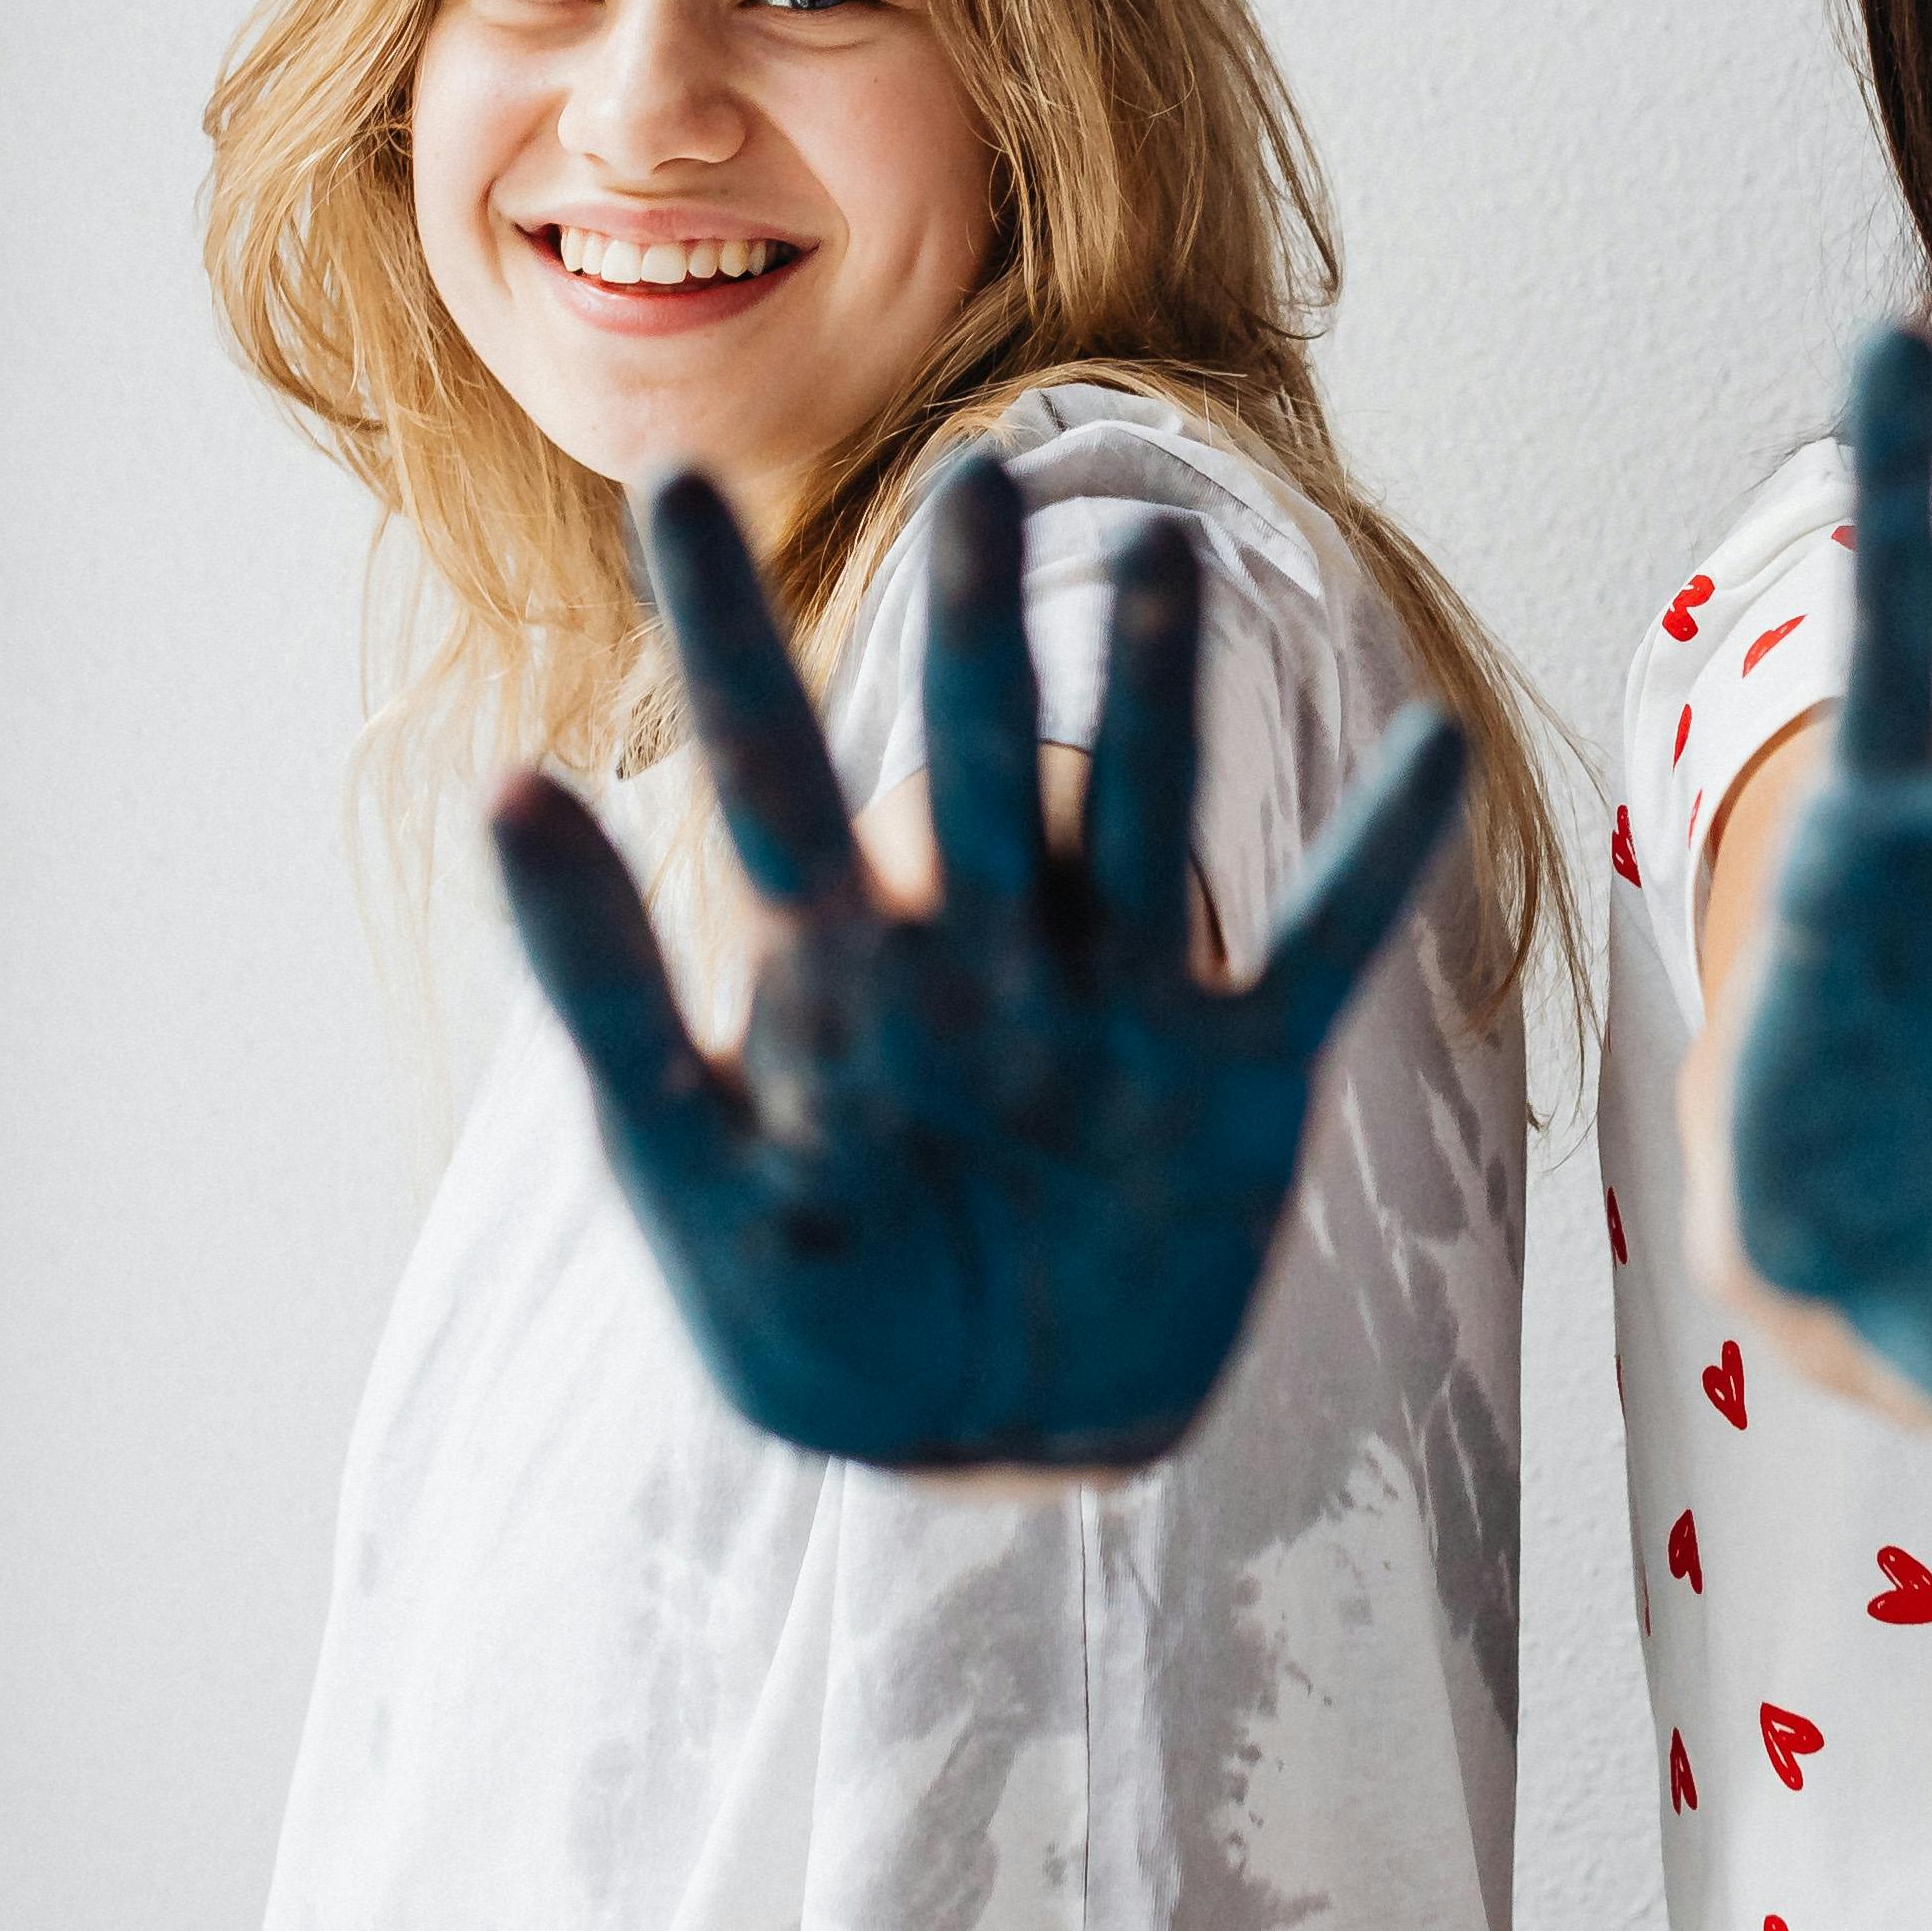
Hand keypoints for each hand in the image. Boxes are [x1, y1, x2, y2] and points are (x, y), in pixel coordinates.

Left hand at [491, 448, 1477, 1472]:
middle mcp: (979, 948)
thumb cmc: (809, 1307)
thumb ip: (605, 987)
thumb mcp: (679, 1164)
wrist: (978, 1450)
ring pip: (1139, 818)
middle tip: (971, 481)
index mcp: (831, 962)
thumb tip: (502, 781)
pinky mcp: (1237, 1079)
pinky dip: (1376, 860)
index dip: (719, 632)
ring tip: (1160, 562)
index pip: (759, 769)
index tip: (670, 480)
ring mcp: (1113, 1003)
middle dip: (971, 631)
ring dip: (1153, 700)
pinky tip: (1429, 746)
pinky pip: (1319, 951)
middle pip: (974, 760)